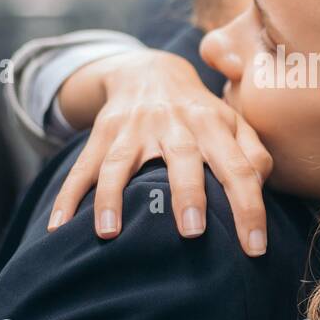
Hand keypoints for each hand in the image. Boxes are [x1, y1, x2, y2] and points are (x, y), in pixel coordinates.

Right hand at [46, 49, 272, 256]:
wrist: (149, 71)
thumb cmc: (201, 113)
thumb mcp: (232, 123)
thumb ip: (254, 153)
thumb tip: (260, 185)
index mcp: (212, 124)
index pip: (238, 167)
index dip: (249, 207)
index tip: (255, 247)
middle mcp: (174, 124)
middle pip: (183, 157)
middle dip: (188, 194)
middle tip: (193, 233)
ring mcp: (133, 129)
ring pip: (121, 163)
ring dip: (113, 197)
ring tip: (108, 234)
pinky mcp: (102, 136)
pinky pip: (81, 168)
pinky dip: (68, 197)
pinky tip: (58, 227)